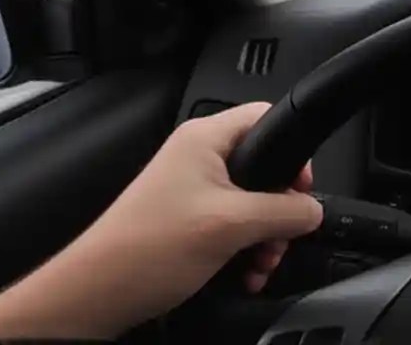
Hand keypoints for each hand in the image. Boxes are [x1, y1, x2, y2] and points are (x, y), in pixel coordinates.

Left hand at [0, 102, 322, 340]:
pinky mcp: (189, 219)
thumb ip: (284, 212)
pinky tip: (247, 273)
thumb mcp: (232, 225)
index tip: (301, 188)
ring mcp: (192, 189)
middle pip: (265, 169)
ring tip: (262, 263)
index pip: (266, 117)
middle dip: (281, 210)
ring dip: (266, 236)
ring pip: (253, 203)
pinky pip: (234, 225)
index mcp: (205, 140)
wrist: (97, 293)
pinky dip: (247, 248)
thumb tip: (313, 210)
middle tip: (281, 236)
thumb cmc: (148, 248)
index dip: (292, 152)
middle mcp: (198, 158)